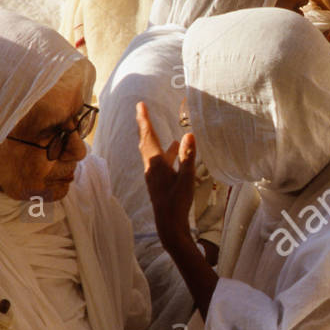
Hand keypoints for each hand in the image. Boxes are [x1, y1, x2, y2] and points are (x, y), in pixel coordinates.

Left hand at [136, 102, 196, 252]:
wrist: (169, 224)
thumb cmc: (177, 202)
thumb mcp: (186, 178)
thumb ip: (188, 156)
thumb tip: (189, 134)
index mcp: (156, 163)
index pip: (149, 136)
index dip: (145, 120)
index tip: (140, 105)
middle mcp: (151, 167)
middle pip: (145, 142)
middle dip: (144, 126)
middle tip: (142, 112)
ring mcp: (153, 175)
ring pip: (151, 152)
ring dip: (153, 140)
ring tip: (159, 130)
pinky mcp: (157, 182)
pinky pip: (157, 161)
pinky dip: (162, 152)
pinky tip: (171, 153)